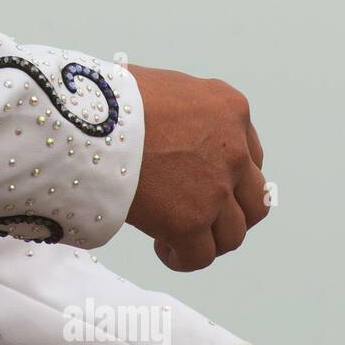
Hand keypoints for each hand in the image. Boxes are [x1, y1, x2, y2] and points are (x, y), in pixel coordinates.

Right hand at [126, 65, 269, 271]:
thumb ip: (177, 107)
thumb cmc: (109, 97)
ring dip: (210, 239)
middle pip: (253, 199)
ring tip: (178, 237)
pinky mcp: (189, 222)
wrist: (91, 119)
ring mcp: (215, 189)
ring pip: (233, 233)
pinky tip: (164, 248)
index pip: (250, 154)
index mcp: (229, 110)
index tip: (200, 183)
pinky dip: (184, 258)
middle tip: (200, 215)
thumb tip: (157, 120)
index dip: (227, 175)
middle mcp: (233, 150)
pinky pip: (200, 256)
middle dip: (230, 212)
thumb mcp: (161, 85)